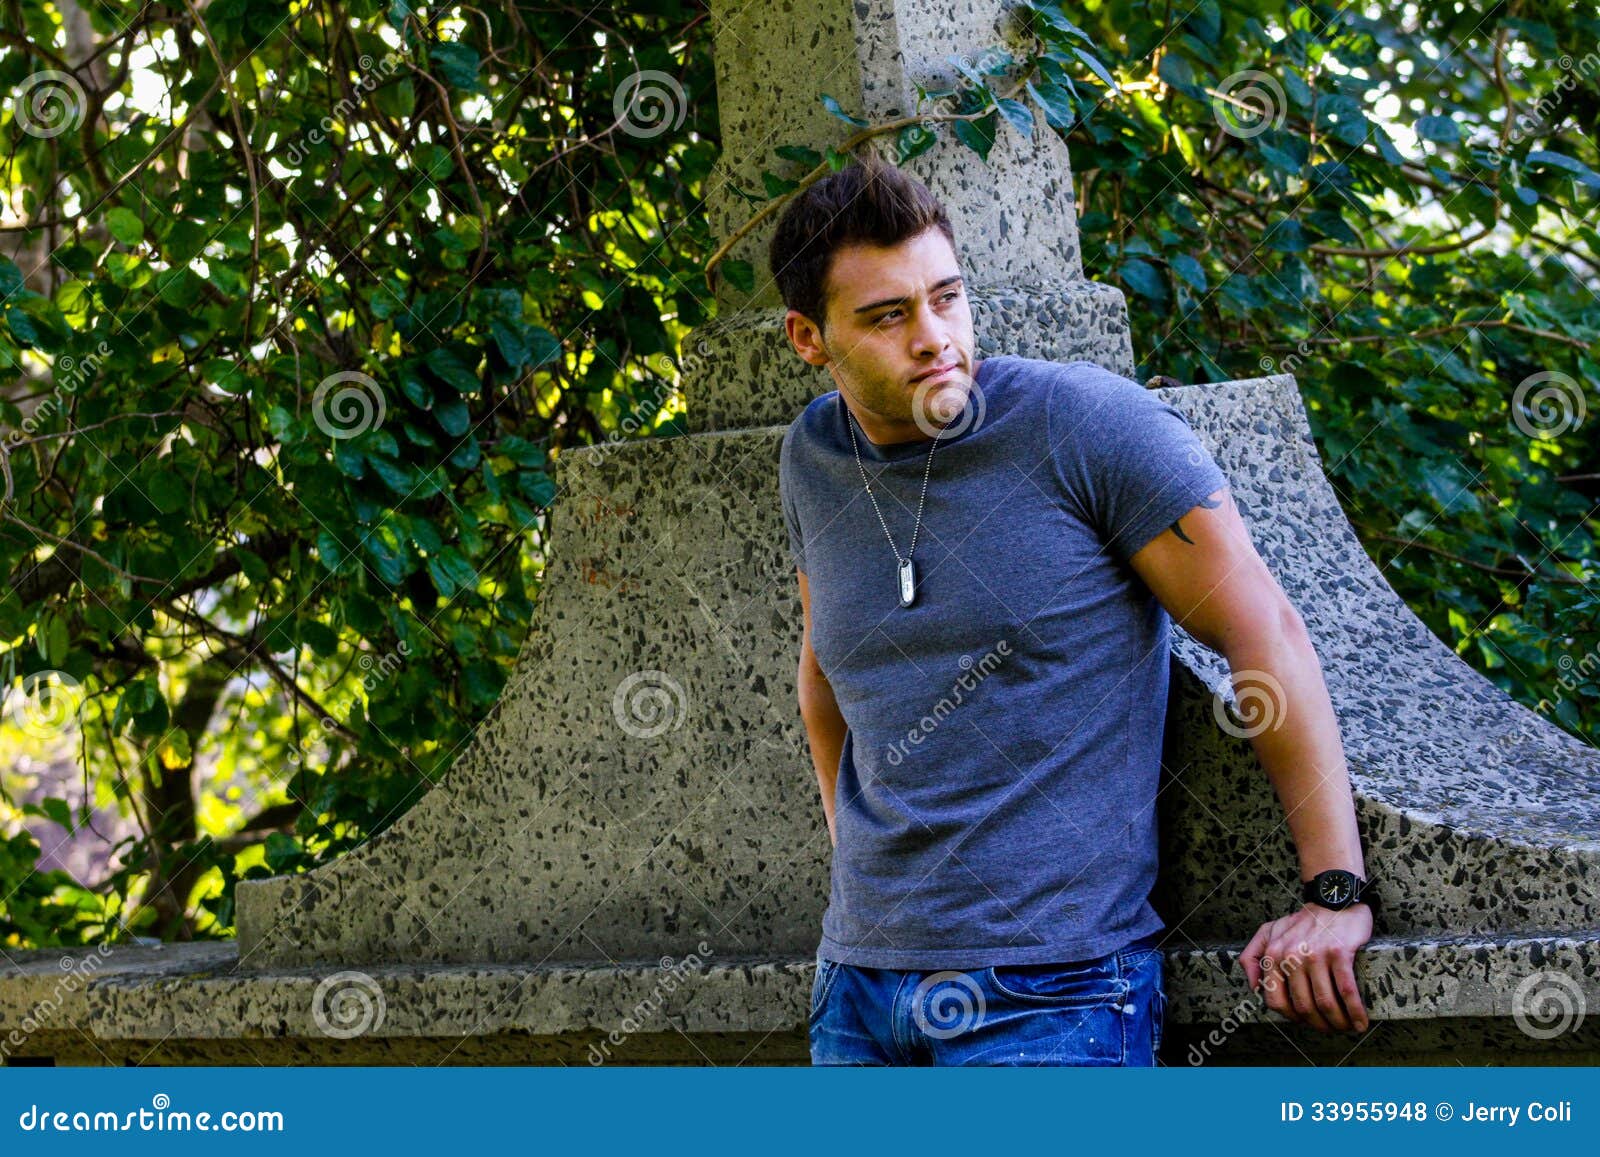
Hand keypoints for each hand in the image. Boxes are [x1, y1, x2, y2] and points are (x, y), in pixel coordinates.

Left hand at [1239, 902, 1372, 1032]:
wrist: (1333, 898)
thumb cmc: (1302, 920)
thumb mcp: (1268, 932)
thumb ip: (1252, 957)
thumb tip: (1254, 988)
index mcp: (1272, 954)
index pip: (1275, 1000)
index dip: (1291, 1017)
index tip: (1305, 1021)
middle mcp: (1290, 956)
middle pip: (1303, 1006)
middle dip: (1318, 1024)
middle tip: (1330, 1029)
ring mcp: (1314, 955)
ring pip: (1324, 1003)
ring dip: (1337, 1022)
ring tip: (1346, 1028)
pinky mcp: (1339, 953)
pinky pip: (1346, 991)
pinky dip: (1355, 1012)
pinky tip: (1361, 1022)